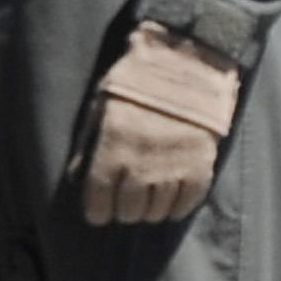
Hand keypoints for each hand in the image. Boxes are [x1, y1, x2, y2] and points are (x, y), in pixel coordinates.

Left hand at [75, 23, 238, 225]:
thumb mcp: (101, 110)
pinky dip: (179, 209)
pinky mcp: (201, 164)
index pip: (99, 195)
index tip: (98, 215)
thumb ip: (90, 144)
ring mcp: (174, 166)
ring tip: (147, 209)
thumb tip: (78, 175)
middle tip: (123, 209)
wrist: (185, 64)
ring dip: (150, 213)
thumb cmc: (135, 84)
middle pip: (130, 207)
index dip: (97, 211)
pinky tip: (172, 209)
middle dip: (123, 212)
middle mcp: (143, 164)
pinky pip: (190, 199)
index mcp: (114, 149)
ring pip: (159, 208)